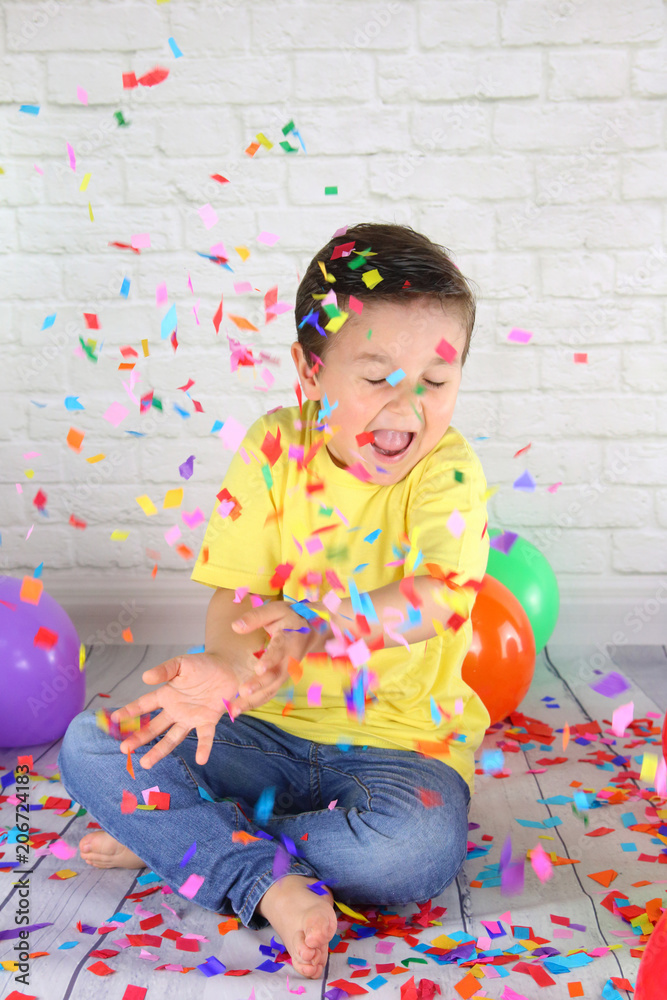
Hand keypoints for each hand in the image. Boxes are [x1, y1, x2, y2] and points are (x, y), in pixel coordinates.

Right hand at [109, 652, 241, 769]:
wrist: (228, 666)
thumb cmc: (202, 665)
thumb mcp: (181, 664)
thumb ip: (164, 670)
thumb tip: (145, 677)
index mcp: (166, 695)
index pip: (144, 705)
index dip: (129, 712)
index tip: (114, 720)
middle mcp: (176, 710)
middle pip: (154, 727)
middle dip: (139, 738)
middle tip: (124, 749)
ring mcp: (191, 717)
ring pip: (172, 737)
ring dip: (160, 750)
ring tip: (146, 763)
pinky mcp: (208, 720)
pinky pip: (205, 736)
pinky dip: (203, 747)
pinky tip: (200, 759)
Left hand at [231, 600, 326, 716]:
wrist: (311, 629)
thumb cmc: (289, 618)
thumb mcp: (275, 610)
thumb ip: (256, 617)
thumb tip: (235, 626)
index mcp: (289, 639)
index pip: (279, 650)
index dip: (270, 659)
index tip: (259, 669)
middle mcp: (290, 659)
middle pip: (276, 675)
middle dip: (260, 685)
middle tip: (242, 693)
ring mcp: (287, 671)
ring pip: (272, 688)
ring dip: (255, 700)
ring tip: (235, 709)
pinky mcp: (281, 679)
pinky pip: (270, 692)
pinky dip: (256, 702)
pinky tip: (239, 709)